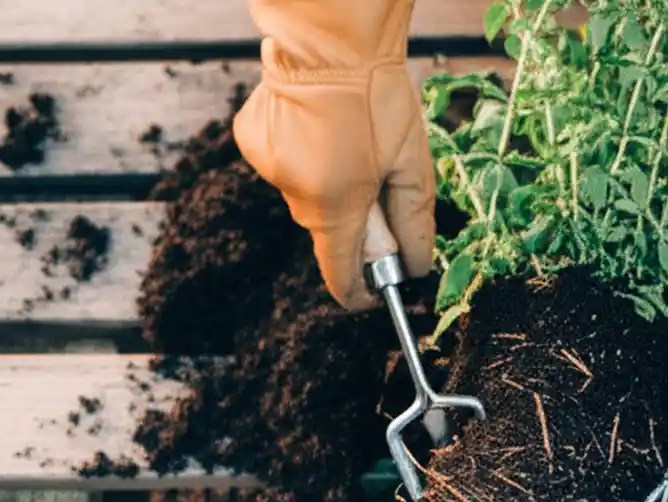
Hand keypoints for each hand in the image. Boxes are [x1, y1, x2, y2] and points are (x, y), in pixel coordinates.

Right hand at [233, 0, 433, 310]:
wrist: (328, 37)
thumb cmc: (377, 94)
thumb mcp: (412, 162)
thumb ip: (413, 222)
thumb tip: (416, 267)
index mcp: (334, 206)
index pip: (339, 272)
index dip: (358, 291)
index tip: (372, 296)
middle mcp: (293, 193)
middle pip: (328, 228)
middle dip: (355, 218)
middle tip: (380, 180)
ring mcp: (268, 166)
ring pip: (308, 194)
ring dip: (332, 181)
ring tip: (349, 139)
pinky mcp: (251, 140)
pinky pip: (286, 163)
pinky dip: (306, 154)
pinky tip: (322, 125)